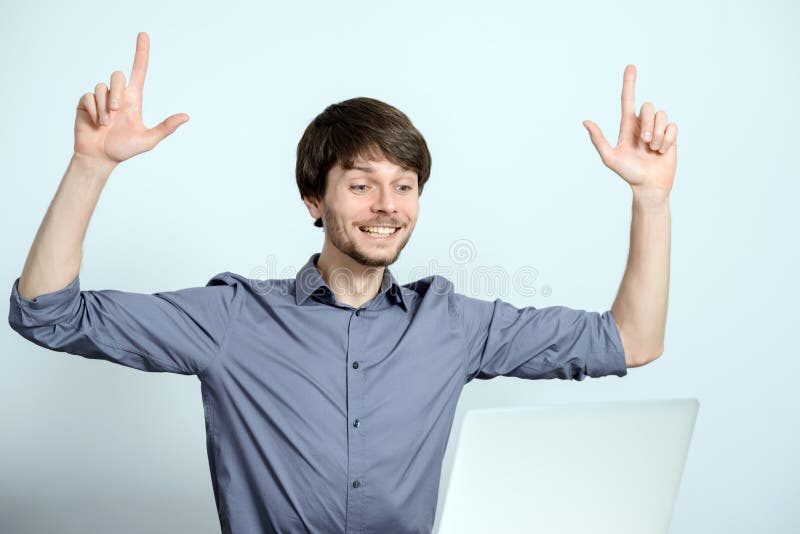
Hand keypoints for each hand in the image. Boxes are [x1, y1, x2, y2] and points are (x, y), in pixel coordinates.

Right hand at [73, 32, 188, 164]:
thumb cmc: (124, 149)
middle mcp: (118, 95)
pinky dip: (94, 111)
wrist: (100, 157)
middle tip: (117, 112)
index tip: (143, 35)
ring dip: (105, 107)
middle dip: (117, 92)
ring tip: (106, 123)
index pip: (139, 70)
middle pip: (118, 75)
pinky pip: (89, 97)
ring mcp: (101, 97)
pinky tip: (96, 123)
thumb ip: (166, 127)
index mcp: (133, 99)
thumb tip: (186, 116)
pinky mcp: (86, 102)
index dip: (141, 52)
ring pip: (102, 87)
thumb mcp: (148, 139)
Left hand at [582, 65, 676, 198]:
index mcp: (627, 126)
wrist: (649, 185)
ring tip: (653, 150)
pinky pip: (672, 126)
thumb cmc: (629, 174)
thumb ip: (598, 140)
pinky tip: (662, 151)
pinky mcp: (670, 135)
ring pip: (661, 115)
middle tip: (644, 142)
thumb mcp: (610, 158)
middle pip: (648, 107)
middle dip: (648, 123)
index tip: (630, 66)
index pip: (628, 100)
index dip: (629, 83)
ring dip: (658, 134)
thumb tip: (586, 122)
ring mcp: (657, 129)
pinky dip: (668, 139)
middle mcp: (642, 124)